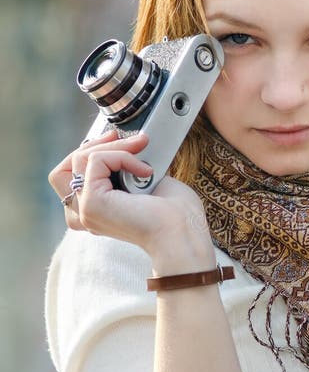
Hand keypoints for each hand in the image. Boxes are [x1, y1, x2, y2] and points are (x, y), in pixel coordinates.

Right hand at [48, 130, 212, 261]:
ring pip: (79, 159)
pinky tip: (145, 171)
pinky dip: (123, 156)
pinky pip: (96, 160)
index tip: (118, 140)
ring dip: (115, 146)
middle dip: (93, 145)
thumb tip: (129, 143)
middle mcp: (85, 214)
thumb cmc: (175, 214)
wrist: (182, 232)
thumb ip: (129, 166)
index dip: (89, 154)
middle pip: (63, 170)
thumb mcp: (147, 182)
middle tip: (124, 138)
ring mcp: (85, 210)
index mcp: (98, 212)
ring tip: (142, 148)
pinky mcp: (91, 203)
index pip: (71, 177)